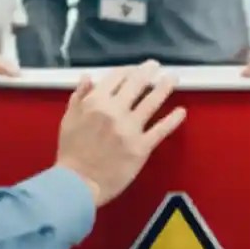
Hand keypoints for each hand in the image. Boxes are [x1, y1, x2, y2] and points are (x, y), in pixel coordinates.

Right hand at [55, 61, 186, 206]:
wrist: (77, 183)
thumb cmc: (71, 152)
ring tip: (172, 78)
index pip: (116, 77)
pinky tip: (181, 111)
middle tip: (156, 65)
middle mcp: (114, 111)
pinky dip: (173, 119)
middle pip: (136, 84)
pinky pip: (160, 130)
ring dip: (164, 87)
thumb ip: (79, 96)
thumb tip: (89, 77)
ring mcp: (130, 129)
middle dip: (148, 71)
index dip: (127, 70)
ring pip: (151, 102)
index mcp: (95, 102)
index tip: (133, 69)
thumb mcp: (68, 119)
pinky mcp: (141, 147)